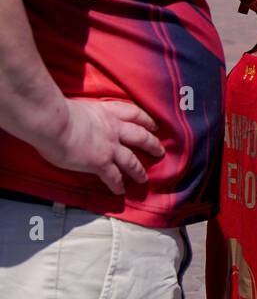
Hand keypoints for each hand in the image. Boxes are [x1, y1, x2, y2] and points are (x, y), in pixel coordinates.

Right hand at [36, 99, 163, 194]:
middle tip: (160, 151)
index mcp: (107, 112)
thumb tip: (77, 120)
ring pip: (132, 161)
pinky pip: (114, 177)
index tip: (153, 125)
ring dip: (138, 171)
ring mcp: (109, 147)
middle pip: (141, 137)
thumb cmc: (57, 111)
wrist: (54, 121)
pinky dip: (117, 185)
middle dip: (152, 145)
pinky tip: (119, 191)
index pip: (133, 113)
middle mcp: (113, 129)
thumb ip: (85, 116)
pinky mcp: (101, 163)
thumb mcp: (79, 107)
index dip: (146, 120)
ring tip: (144, 179)